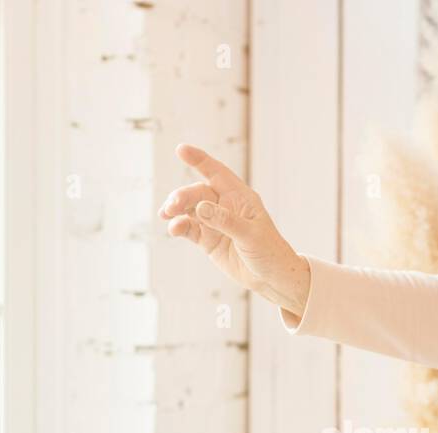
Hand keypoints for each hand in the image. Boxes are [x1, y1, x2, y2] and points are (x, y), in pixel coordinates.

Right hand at [161, 144, 310, 314]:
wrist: (270, 278)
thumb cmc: (269, 251)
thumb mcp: (250, 235)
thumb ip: (225, 221)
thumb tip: (200, 208)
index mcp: (240, 197)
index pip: (217, 173)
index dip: (199, 160)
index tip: (181, 150)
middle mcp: (225, 206)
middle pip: (198, 193)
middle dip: (183, 196)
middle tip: (172, 207)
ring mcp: (215, 222)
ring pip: (190, 209)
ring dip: (176, 209)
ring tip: (166, 215)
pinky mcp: (208, 239)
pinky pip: (189, 228)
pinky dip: (179, 226)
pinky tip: (173, 229)